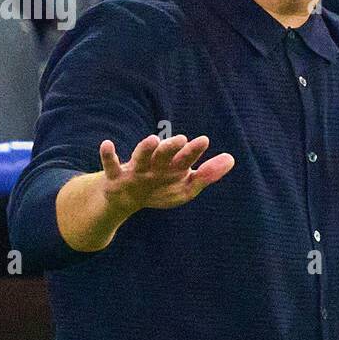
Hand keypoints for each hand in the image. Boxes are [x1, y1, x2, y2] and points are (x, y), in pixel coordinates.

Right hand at [99, 133, 234, 214]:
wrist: (127, 199)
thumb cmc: (160, 189)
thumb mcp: (186, 186)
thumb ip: (208, 174)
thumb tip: (232, 158)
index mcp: (172, 166)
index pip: (185, 158)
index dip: (193, 151)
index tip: (203, 141)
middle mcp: (155, 164)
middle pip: (164, 155)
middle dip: (171, 148)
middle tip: (181, 139)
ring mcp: (136, 169)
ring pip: (140, 157)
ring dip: (146, 148)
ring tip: (153, 139)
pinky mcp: (116, 177)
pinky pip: (111, 165)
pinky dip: (108, 155)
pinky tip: (106, 144)